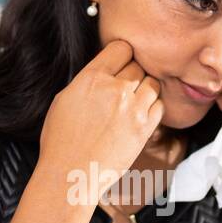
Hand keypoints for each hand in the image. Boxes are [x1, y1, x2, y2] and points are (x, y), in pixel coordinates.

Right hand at [39, 39, 163, 204]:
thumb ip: (89, 80)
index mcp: (91, 78)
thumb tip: (106, 69)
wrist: (71, 174)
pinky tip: (139, 116)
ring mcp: (132, 109)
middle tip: (122, 90)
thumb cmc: (61, 140)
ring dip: (144, 90)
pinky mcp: (144, 129)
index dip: (121, 55)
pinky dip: (152, 108)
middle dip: (131, 75)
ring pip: (152, 84)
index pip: (121, 48)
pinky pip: (159, 106)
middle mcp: (114, 89)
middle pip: (138, 66)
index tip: (118, 66)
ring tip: (131, 103)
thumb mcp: (65, 99)